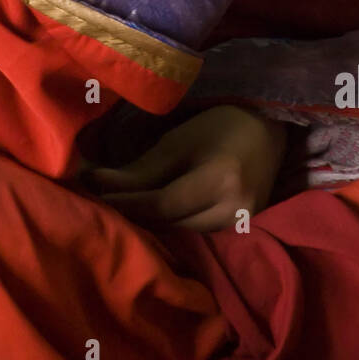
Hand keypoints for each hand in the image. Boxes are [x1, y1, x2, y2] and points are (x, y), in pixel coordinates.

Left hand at [81, 103, 287, 232]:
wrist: (266, 129)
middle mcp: (235, 209)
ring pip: (183, 232)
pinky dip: (173, 224)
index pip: (163, 203)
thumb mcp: (177, 142)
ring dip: (153, 223)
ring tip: (123, 211)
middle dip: (135, 214)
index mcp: (221, 181)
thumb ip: (140, 170)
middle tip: (100, 205)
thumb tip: (92, 183)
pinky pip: (198, 232)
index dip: (127, 203)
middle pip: (172, 223)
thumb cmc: (218, 127)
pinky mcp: (242, 229)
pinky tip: (154, 217)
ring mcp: (242, 224)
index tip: (94, 197)